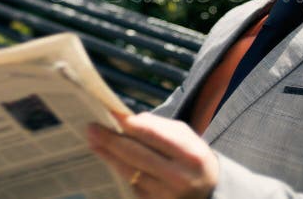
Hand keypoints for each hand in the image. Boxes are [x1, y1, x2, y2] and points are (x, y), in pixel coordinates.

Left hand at [87, 112, 217, 198]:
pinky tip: (109, 158)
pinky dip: (120, 169)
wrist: (210, 193)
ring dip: (109, 155)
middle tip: (92, 128)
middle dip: (111, 140)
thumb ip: (160, 127)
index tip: (111, 113)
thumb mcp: (187, 137)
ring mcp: (166, 194)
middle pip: (136, 155)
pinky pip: (132, 185)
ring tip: (94, 141)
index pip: (153, 136)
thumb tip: (131, 120)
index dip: (129, 124)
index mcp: (189, 154)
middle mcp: (178, 177)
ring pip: (130, 171)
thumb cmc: (193, 158)